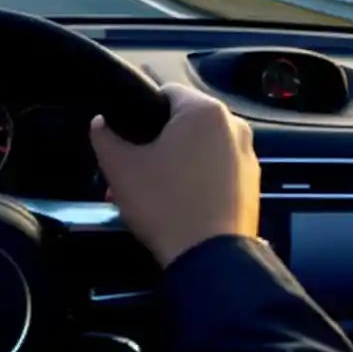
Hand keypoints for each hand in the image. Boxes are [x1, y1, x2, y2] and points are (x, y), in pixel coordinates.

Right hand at [90, 84, 259, 268]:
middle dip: (154, 146)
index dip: (139, 115)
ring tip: (149, 195)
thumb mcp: (120, 168)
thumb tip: (100, 123)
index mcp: (204, 110)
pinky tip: (175, 206)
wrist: (209, 258)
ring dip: (172, 165)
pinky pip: (215, 172)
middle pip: (182, 125)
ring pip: (199, 150)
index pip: (164, 93)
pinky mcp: (251, 185)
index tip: (125, 142)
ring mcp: (247, 157)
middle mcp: (233, 126)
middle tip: (131, 174)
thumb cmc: (165, 205)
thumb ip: (103, 136)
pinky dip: (195, 182)